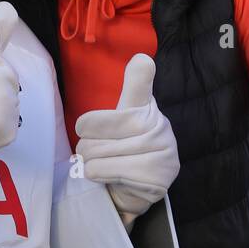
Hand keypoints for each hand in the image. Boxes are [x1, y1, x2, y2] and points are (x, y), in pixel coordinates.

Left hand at [75, 54, 179, 219]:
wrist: (134, 190)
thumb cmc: (124, 147)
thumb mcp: (123, 117)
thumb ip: (130, 90)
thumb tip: (142, 57)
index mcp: (148, 109)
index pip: (141, 90)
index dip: (138, 78)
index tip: (142, 60)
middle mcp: (160, 128)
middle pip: (100, 130)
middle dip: (86, 144)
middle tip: (90, 150)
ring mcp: (161, 155)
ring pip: (100, 153)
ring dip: (90, 162)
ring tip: (98, 163)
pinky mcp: (155, 178)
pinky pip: (108, 171)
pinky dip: (97, 175)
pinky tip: (105, 176)